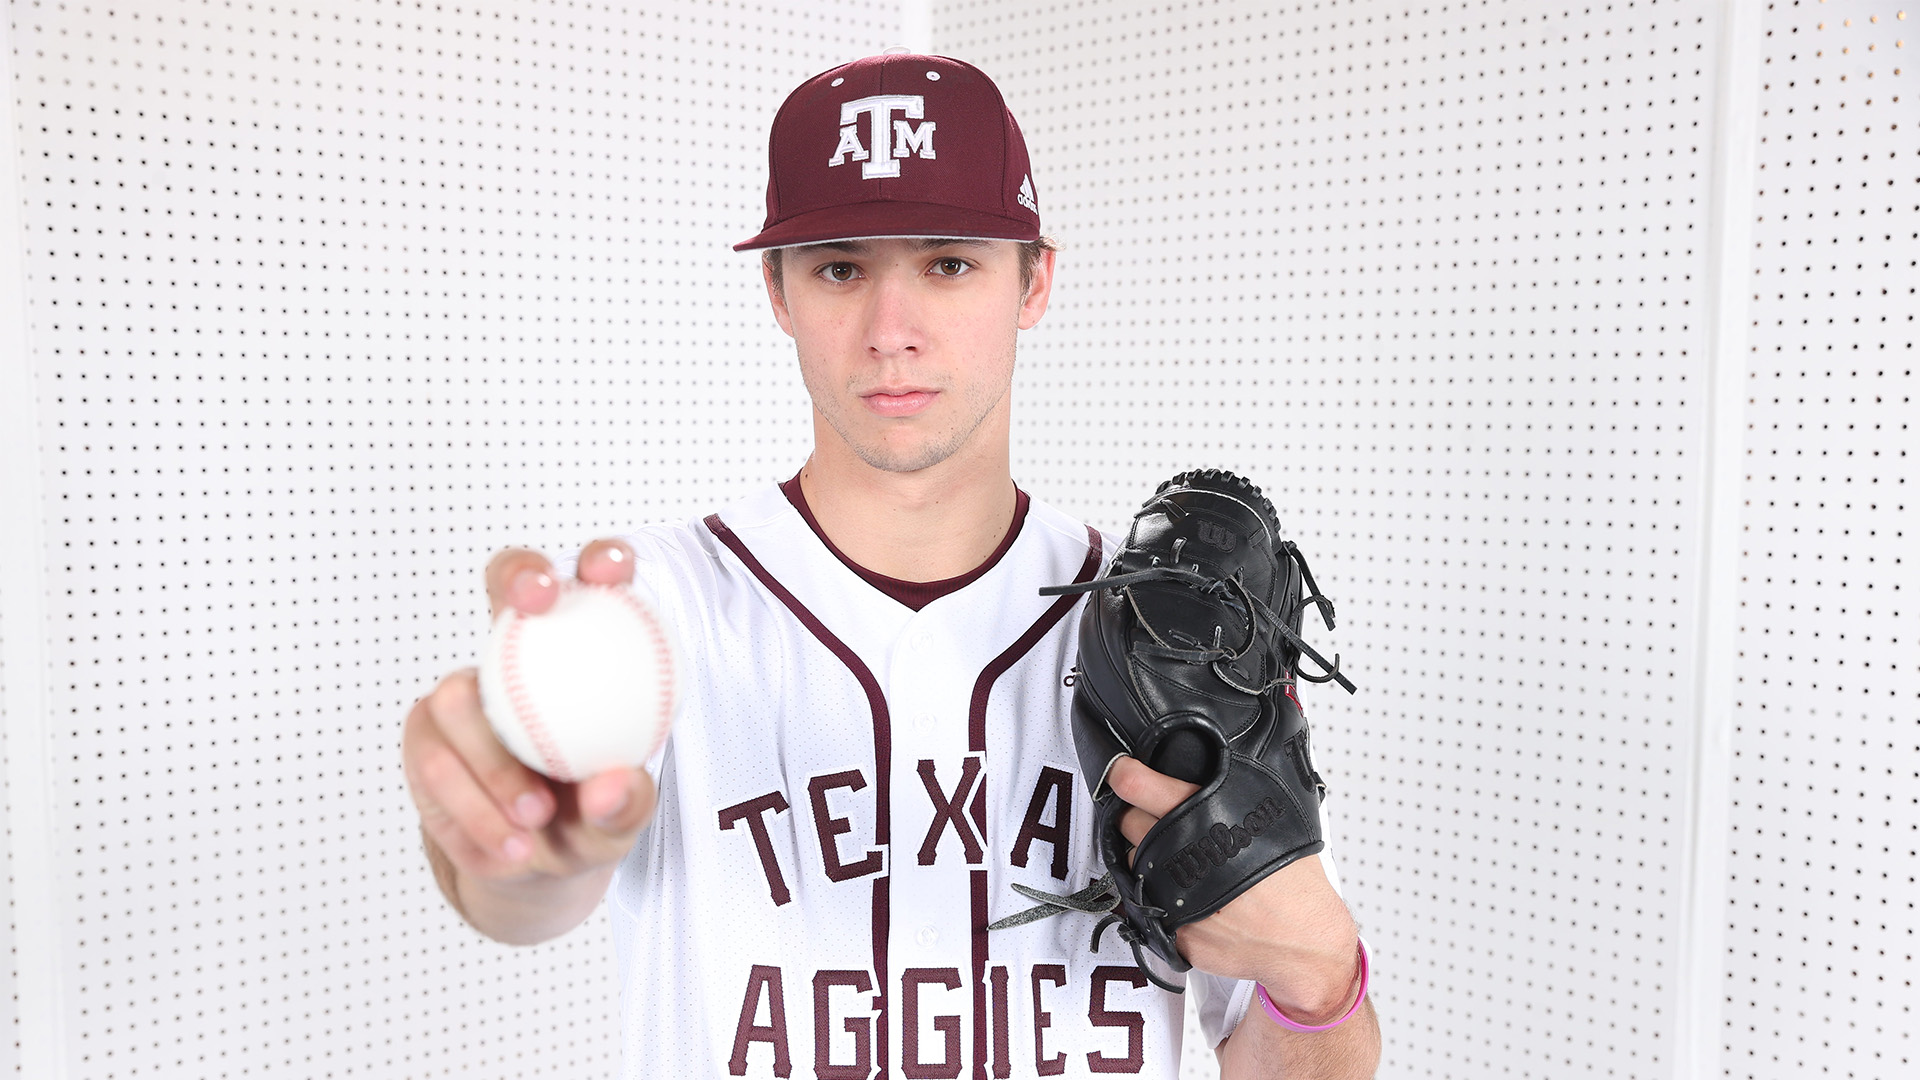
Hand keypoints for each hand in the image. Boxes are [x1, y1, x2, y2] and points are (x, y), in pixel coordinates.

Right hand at [401, 540, 657, 932]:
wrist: (527, 867)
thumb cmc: (585, 822)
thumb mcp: (619, 823)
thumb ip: (625, 805)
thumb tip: (612, 784)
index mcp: (586, 653)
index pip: (595, 586)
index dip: (601, 560)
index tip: (610, 573)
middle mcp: (521, 653)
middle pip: (507, 581)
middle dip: (520, 574)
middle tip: (538, 602)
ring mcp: (465, 689)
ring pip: (458, 696)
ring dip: (494, 767)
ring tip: (534, 821)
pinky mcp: (424, 733)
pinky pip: (435, 764)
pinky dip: (473, 814)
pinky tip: (506, 849)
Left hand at [1108, 755, 1361, 1020]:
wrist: (1305, 943)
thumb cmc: (1295, 884)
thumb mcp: (1273, 821)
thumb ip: (1236, 795)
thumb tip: (1211, 769)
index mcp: (1208, 819)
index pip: (1144, 788)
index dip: (1127, 777)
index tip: (1120, 772)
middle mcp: (1185, 855)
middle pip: (1131, 823)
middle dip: (1137, 817)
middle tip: (1156, 820)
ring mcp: (1174, 894)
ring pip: (1136, 862)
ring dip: (1148, 858)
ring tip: (1183, 863)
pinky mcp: (1172, 928)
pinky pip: (1148, 903)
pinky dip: (1162, 898)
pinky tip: (1191, 896)